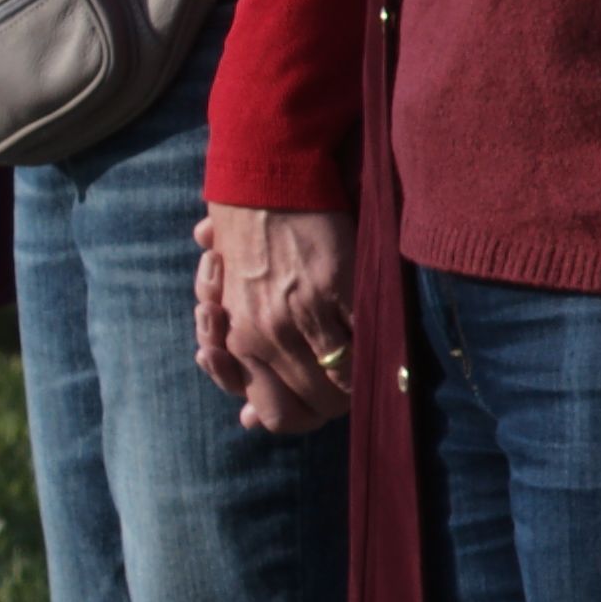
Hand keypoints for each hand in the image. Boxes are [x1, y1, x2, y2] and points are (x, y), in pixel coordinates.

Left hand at [191, 202, 360, 433]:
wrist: (265, 179)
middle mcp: (266, 335)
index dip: (295, 417)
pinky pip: (365, 343)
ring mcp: (303, 314)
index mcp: (239, 340)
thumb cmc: (243, 242)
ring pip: (340, 383)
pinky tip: (369, 332)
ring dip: (353, 378)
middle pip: (313, 406)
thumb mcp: (226, 306)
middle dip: (327, 401)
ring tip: (348, 350)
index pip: (274, 415)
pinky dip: (374, 349)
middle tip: (330, 371)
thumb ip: (236, 364)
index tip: (303, 400)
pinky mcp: (340, 287)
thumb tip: (247, 422)